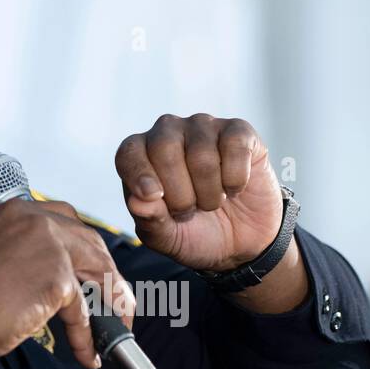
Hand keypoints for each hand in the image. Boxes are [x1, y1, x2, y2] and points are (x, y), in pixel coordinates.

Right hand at [0, 198, 135, 368]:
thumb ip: (18, 252)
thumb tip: (55, 276)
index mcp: (10, 209)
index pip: (61, 219)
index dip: (80, 246)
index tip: (90, 270)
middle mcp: (30, 217)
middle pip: (86, 239)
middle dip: (103, 273)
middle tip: (112, 302)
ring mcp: (46, 242)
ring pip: (95, 269)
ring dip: (109, 301)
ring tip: (112, 328)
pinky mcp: (57, 275)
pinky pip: (81, 309)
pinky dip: (85, 334)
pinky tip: (85, 351)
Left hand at [114, 114, 282, 271]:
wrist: (241, 241)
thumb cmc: (194, 232)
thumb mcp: (167, 238)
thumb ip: (149, 221)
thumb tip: (137, 202)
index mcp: (141, 153)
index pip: (129, 153)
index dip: (139, 175)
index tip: (153, 197)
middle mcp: (168, 132)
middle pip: (164, 149)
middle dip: (179, 193)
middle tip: (189, 210)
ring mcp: (203, 127)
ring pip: (202, 154)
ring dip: (210, 192)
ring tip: (212, 202)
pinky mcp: (238, 131)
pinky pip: (235, 146)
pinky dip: (236, 179)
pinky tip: (233, 188)